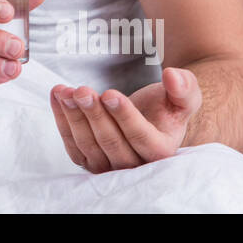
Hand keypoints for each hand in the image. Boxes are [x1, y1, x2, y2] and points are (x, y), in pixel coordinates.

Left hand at [49, 67, 202, 172]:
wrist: (152, 116)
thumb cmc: (168, 106)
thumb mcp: (184, 95)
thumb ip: (184, 88)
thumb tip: (173, 76)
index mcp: (161, 151)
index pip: (141, 138)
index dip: (125, 116)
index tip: (110, 93)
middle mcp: (136, 165)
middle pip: (112, 143)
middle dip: (94, 114)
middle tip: (82, 90)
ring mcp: (110, 166)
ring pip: (89, 146)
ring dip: (74, 117)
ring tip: (66, 91)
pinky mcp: (90, 161)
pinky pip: (73, 145)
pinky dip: (63, 121)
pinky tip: (58, 97)